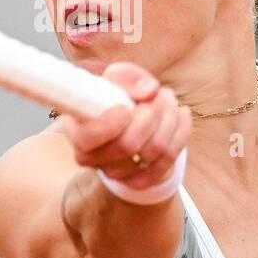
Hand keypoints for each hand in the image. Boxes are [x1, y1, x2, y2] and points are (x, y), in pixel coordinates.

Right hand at [61, 61, 192, 191]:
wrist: (131, 121)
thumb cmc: (117, 96)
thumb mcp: (117, 79)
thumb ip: (127, 77)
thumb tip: (150, 91)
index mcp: (77, 132)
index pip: (87, 138)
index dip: (110, 124)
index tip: (126, 108)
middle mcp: (91, 158)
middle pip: (128, 144)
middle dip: (152, 113)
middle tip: (159, 93)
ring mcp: (115, 173)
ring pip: (155, 150)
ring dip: (169, 118)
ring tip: (168, 100)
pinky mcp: (139, 180)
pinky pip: (169, 160)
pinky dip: (180, 133)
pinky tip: (181, 115)